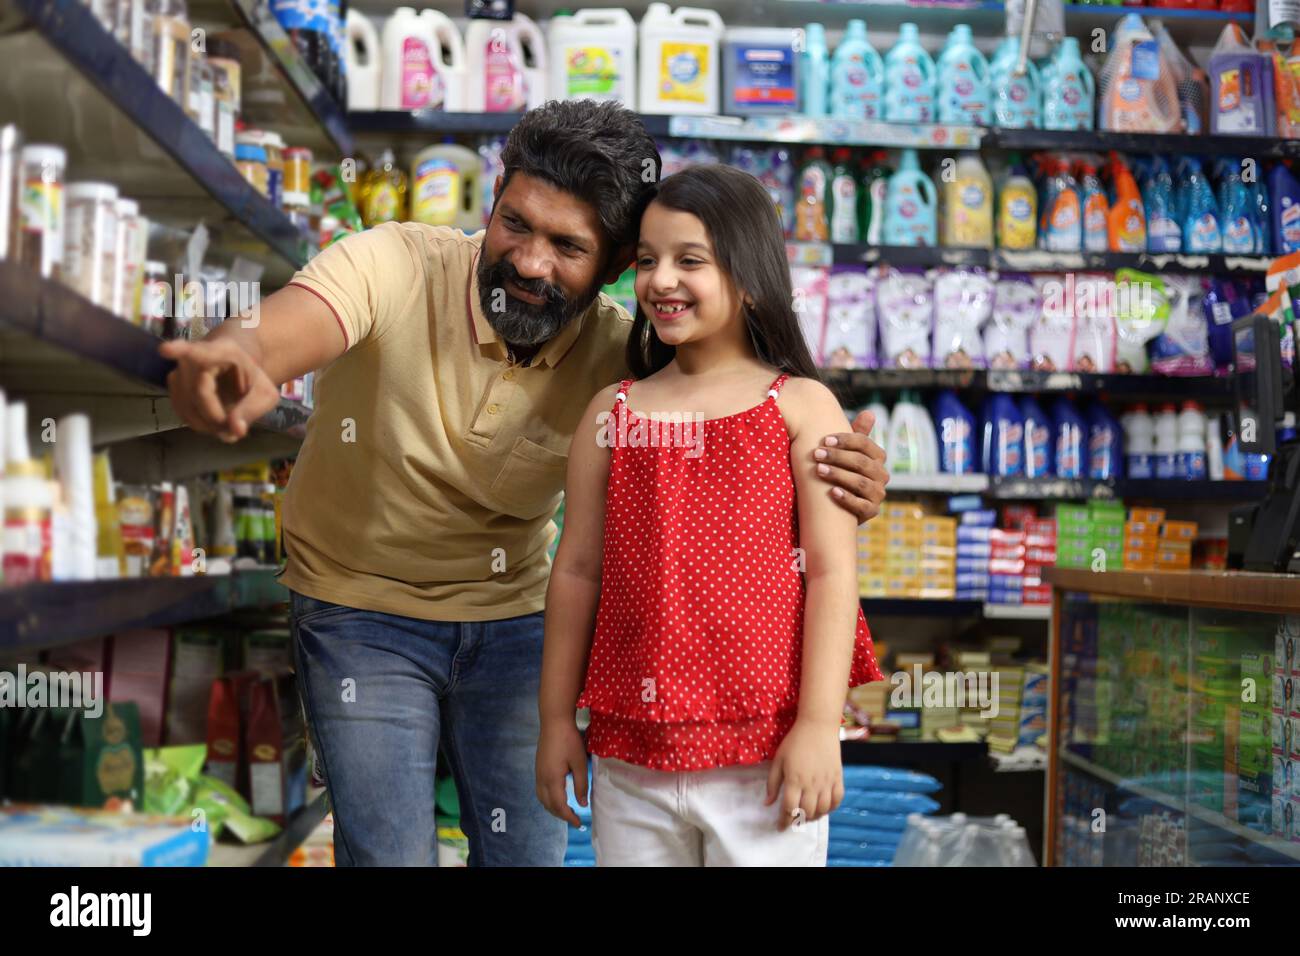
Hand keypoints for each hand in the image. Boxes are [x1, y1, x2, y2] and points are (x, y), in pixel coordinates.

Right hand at [160, 338, 280, 442]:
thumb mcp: (264, 392)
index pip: (198, 351)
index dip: (179, 350)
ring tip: (227, 425)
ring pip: (186, 406)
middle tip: (234, 428)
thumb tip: (235, 431)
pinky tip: (215, 424)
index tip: (165, 350)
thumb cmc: (250, 377)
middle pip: (198, 394)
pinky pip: (182, 411)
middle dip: (216, 417)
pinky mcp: (175, 387)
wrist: (234, 366)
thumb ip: (252, 409)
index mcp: (221, 351)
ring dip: (207, 424)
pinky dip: (199, 424)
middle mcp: (193, 358)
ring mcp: (180, 371)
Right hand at [535, 719, 588, 826]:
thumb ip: (581, 785)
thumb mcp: (579, 763)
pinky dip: (548, 799)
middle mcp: (542, 779)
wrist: (554, 722)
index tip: (579, 823)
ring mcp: (538, 773)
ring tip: (566, 810)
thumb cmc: (569, 740)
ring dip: (553, 808)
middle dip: (561, 815)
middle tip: (574, 819)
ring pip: (542, 799)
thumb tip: (582, 803)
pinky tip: (557, 796)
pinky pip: (540, 791)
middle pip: (548, 805)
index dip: (569, 817)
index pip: (559, 806)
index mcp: (552, 780)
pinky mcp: (538, 768)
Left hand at [766, 718, 843, 829]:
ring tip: (808, 814)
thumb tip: (767, 803)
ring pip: (822, 809)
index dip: (784, 821)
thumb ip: (772, 783)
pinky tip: (824, 807)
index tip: (780, 827)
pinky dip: (831, 808)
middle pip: (806, 812)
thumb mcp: (778, 760)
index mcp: (794, 780)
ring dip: (814, 816)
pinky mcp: (838, 778)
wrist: (817, 727)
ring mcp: (827, 782)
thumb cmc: (795, 742)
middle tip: (794, 819)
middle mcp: (811, 785)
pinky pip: (837, 800)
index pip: (789, 809)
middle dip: (798, 820)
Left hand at [813, 409, 888, 522]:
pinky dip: (847, 498)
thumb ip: (858, 434)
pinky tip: (831, 492)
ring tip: (819, 470)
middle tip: (816, 454)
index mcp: (877, 457)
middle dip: (837, 457)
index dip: (845, 440)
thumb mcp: (848, 453)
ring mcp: (878, 494)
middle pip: (861, 463)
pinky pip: (861, 505)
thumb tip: (869, 412)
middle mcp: (882, 475)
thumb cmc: (842, 472)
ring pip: (860, 483)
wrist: (840, 507)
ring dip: (838, 475)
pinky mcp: (872, 511)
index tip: (824, 440)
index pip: (865, 444)